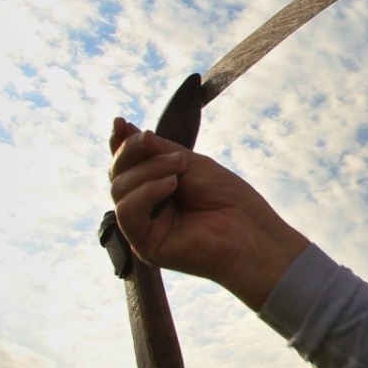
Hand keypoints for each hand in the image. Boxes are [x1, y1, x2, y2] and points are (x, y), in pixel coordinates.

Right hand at [109, 118, 308, 310]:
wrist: (250, 231)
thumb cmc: (228, 198)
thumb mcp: (190, 163)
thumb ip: (156, 150)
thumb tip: (123, 128)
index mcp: (155, 189)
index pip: (126, 166)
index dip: (120, 144)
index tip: (119, 122)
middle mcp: (145, 209)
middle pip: (117, 175)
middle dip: (134, 152)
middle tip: (154, 142)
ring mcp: (143, 228)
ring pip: (120, 190)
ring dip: (148, 170)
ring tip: (178, 168)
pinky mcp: (145, 245)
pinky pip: (127, 212)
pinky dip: (146, 192)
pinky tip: (171, 185)